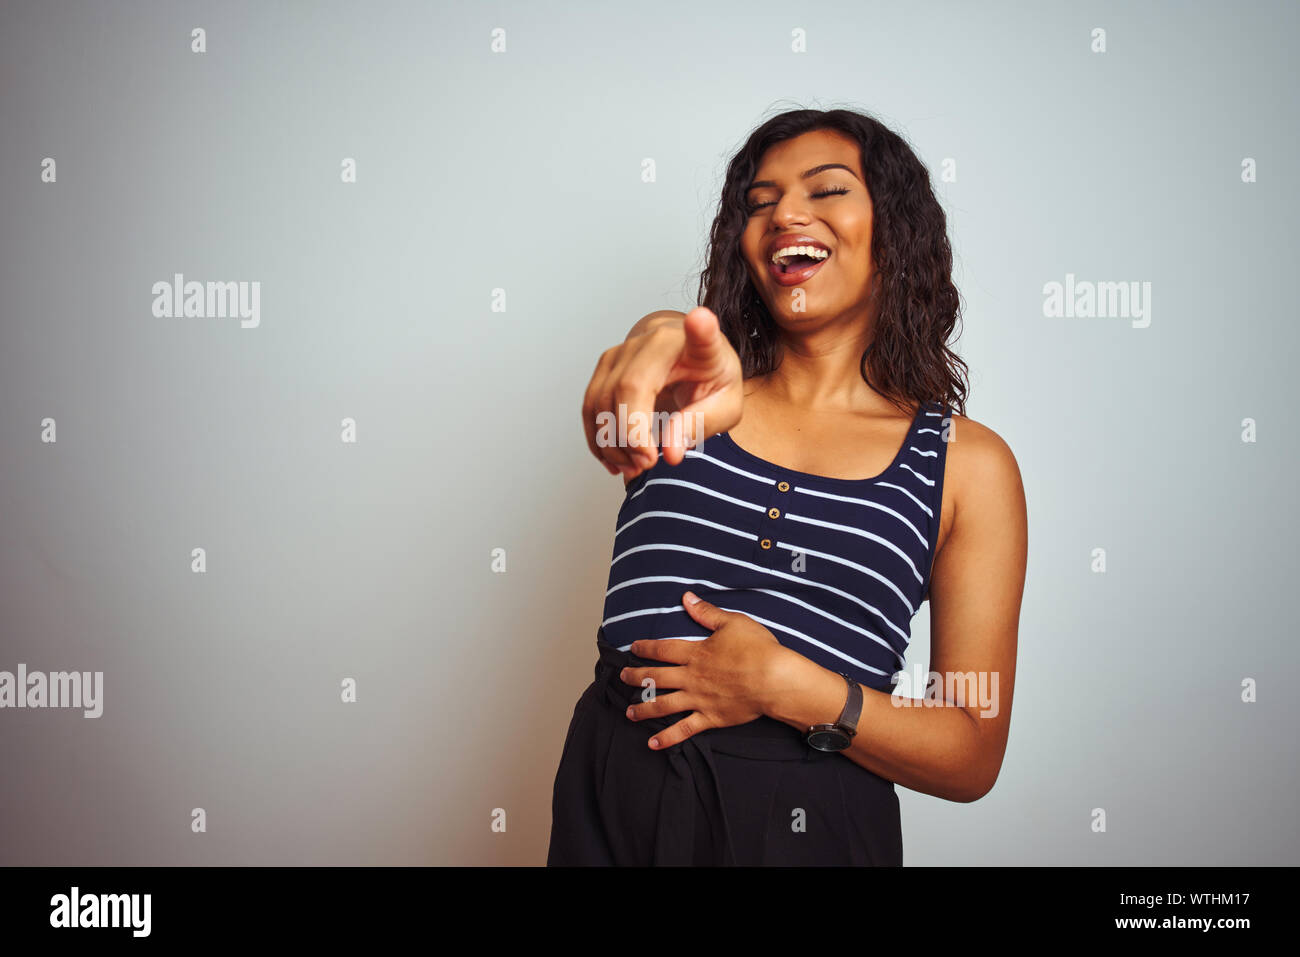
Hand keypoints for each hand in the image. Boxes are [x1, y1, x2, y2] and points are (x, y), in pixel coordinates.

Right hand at [581, 307, 743, 479]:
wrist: (685, 358)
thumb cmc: (708, 379)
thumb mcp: (723, 406)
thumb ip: (699, 425)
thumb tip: (670, 453)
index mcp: (694, 346)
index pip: (700, 334)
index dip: (701, 329)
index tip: (700, 321)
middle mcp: (652, 341)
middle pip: (626, 389)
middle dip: (630, 437)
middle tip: (649, 463)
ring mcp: (622, 352)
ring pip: (600, 402)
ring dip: (612, 444)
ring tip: (635, 466)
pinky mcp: (604, 368)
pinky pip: (590, 408)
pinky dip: (599, 439)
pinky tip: (616, 459)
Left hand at [619, 591, 786, 749]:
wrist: (775, 679)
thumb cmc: (758, 649)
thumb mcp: (733, 623)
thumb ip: (707, 613)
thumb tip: (687, 598)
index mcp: (696, 653)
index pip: (663, 649)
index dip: (645, 648)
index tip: (633, 648)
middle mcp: (692, 677)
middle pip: (656, 677)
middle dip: (636, 677)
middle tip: (622, 677)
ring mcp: (699, 699)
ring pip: (663, 705)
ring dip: (643, 708)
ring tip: (629, 712)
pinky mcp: (710, 718)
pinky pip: (683, 730)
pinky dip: (667, 738)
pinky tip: (652, 744)